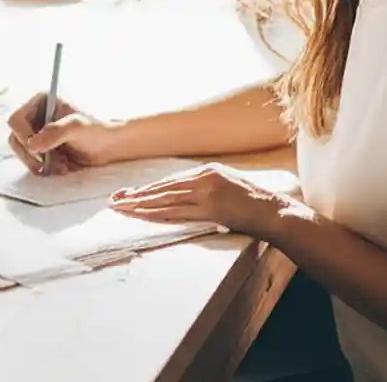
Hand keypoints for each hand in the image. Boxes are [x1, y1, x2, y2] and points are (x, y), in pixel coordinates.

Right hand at [5, 92, 121, 175]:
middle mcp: (37, 116)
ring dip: (39, 163)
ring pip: (23, 152)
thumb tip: (33, 144)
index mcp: (42, 101)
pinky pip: (32, 161)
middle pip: (16, 138)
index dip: (23, 136)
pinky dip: (44, 168)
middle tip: (46, 164)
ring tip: (61, 166)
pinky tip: (62, 167)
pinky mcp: (43, 149)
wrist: (111, 145)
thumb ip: (55, 132)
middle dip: (32, 154)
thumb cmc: (98, 129)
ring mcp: (39, 133)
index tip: (36, 149)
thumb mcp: (78, 127)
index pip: (17, 119)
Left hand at [108, 163, 290, 236]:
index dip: (147, 190)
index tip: (128, 195)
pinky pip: (177, 212)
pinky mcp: (210, 207)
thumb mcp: (226, 186)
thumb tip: (180, 197)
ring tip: (121, 209)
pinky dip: (157, 214)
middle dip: (137, 196)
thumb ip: (204, 188)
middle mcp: (204, 177)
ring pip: (165, 200)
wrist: (272, 211)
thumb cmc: (251, 203)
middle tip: (115, 201)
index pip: (169, 182)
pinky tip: (142, 216)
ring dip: (141, 205)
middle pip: (163, 188)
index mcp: (206, 171)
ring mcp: (206, 192)